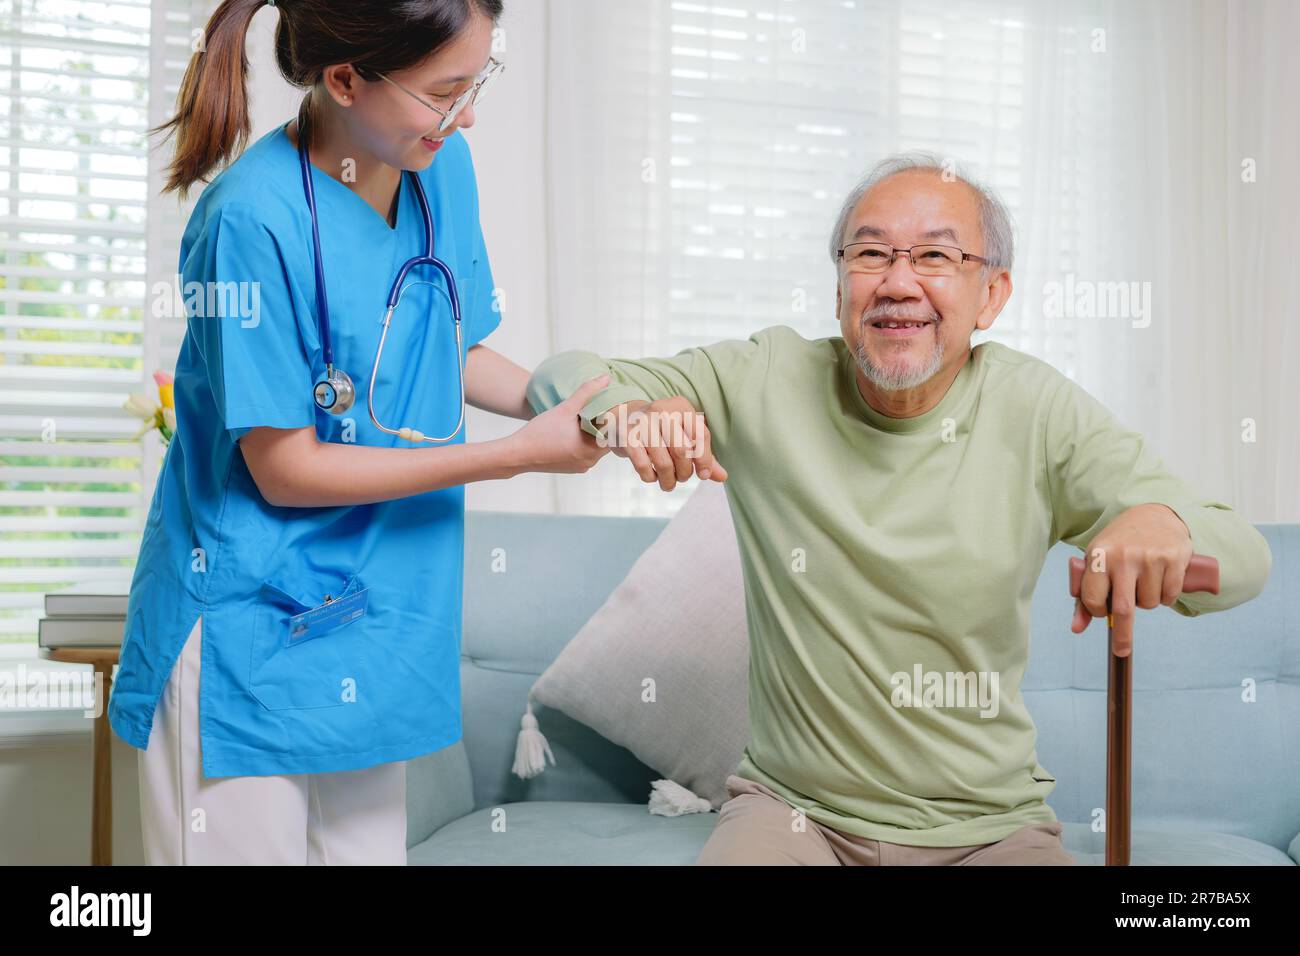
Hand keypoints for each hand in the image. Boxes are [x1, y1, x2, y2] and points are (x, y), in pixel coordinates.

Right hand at [508, 374, 613, 473]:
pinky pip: (585, 454)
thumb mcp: (565, 408)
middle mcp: (591, 461)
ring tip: (585, 420)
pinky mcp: (573, 469)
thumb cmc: (541, 432)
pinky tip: (573, 433)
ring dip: (593, 435)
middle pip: (606, 441)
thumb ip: (587, 392)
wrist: (518, 453)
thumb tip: (606, 378)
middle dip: (603, 426)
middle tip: (597, 411)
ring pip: (595, 448)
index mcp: (593, 448)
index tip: (607, 408)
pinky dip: (583, 444)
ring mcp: (582, 467)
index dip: (613, 419)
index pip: (615, 433)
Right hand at [593, 396, 728, 490]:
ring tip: (669, 483)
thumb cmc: (661, 430)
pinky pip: (643, 466)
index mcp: (681, 407)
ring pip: (664, 462)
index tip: (704, 475)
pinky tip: (652, 477)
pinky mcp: (627, 437)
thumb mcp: (684, 435)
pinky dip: (650, 477)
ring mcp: (642, 423)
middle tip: (682, 477)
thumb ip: (703, 455)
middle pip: (682, 451)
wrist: (623, 417)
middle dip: (685, 472)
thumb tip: (722, 477)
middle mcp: (662, 410)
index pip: (700, 435)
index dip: (705, 460)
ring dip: (669, 480)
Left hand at [1072, 503, 1194, 656]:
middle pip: (1122, 609)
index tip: (1101, 612)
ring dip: (1147, 602)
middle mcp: (1124, 557)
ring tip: (1144, 582)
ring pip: (1149, 603)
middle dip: (1122, 636)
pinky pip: (1169, 596)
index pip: (1093, 599)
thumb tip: (1076, 628)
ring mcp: (1150, 558)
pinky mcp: (1174, 559)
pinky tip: (1161, 581)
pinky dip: (1166, 597)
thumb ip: (1086, 595)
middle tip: (1122, 651)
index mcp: (1099, 556)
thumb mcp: (1096, 562)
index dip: (1096, 611)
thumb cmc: (1119, 544)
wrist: (1153, 515)